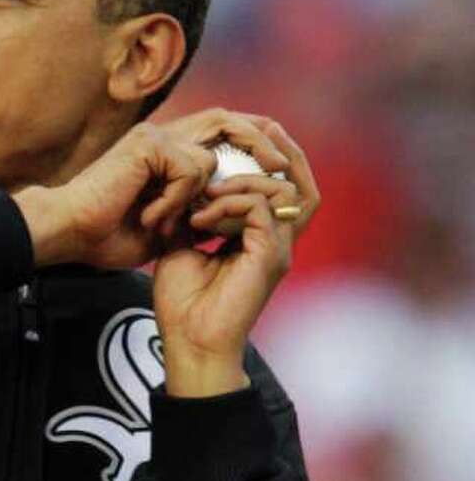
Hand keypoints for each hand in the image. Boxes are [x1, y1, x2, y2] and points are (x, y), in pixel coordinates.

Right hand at [13, 109, 290, 269]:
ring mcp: (154, 136)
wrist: (68, 235)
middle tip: (281, 167)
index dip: (250, 145)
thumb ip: (194, 214)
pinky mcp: (149, 144)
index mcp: (165, 152)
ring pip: (213, 147)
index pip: (220, 133)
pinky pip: (191, 168)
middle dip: (259, 140)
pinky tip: (155, 219)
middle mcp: (161, 136)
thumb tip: (226, 219)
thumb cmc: (104, 236)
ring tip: (195, 215)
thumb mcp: (164, 227)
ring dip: (213, 186)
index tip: (274, 173)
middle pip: (227, 119)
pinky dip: (180, 200)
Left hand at [154, 117, 319, 395]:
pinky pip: (260, 209)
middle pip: (299, 183)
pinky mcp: (269, 257)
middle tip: (236, 139)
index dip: (258, 163)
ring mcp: (277, 249)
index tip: (220, 154)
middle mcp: (276, 241)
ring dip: (239, 182)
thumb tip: (187, 182)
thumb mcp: (181, 245)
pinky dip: (229, 204)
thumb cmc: (184, 304)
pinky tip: (201, 217)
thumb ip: (192, 213)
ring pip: (282, 189)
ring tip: (204, 197)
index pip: (279, 188)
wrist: (187, 342)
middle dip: (273, 153)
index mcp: (261, 239)